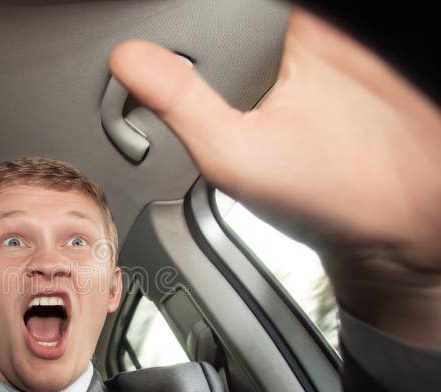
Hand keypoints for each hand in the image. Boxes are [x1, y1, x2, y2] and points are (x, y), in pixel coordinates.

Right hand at [110, 9, 440, 344]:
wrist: (398, 234)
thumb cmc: (340, 192)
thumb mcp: (234, 153)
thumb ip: (179, 102)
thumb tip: (129, 61)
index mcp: (293, 32)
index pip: (212, 17)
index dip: (179, 49)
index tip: (164, 82)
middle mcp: (320, 37)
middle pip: (231, 39)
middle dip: (207, 75)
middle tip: (220, 121)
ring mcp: (335, 60)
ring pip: (256, 60)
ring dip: (237, 90)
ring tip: (251, 131)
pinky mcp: (341, 87)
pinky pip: (282, 80)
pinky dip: (265, 104)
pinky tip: (276, 136)